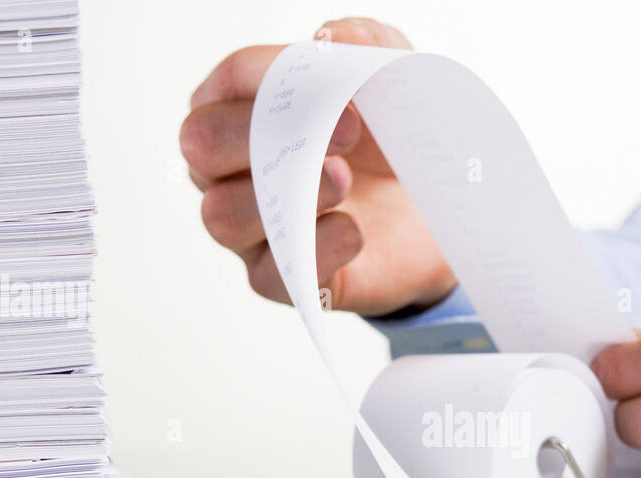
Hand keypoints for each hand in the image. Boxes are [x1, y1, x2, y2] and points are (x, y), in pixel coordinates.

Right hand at [180, 17, 456, 314]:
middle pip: (199, 143)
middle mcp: (230, 169)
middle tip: (344, 133)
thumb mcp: (393, 78)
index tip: (338, 86)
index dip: (275, 80)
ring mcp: (251, 228)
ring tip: (344, 180)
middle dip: (260, 133)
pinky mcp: (285, 279)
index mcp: (246, 107)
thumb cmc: (396, 139)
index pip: (230, 82)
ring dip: (283, 194)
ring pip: (220, 214)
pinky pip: (270, 274)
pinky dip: (313, 249)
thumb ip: (367, 44)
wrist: (441, 213)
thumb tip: (331, 37)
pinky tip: (355, 230)